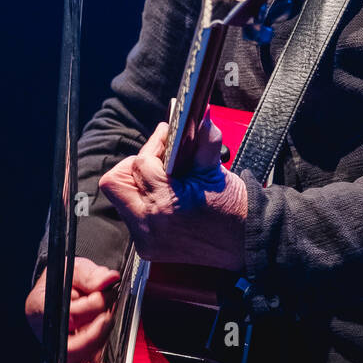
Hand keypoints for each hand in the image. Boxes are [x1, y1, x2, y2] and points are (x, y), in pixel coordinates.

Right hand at [25, 256, 119, 362]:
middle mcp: (48, 336)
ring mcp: (60, 353)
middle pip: (67, 349)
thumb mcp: (76, 269)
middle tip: (107, 319)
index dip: (79, 313)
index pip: (59, 316)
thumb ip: (92, 276)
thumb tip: (109, 279)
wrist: (61, 288)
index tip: (97, 301)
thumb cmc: (66, 280)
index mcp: (41, 308)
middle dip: (92, 337)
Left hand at [99, 115, 247, 270]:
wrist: (246, 242)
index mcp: (165, 204)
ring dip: (138, 184)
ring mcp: (146, 240)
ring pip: (120, 199)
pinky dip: (144, 202)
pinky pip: (131, 215)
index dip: (155, 145)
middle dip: (135, 166)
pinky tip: (164, 197)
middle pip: (116, 183)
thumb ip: (203, 140)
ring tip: (162, 179)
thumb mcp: (215, 170)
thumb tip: (202, 114)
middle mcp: (149, 226)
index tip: (167, 137)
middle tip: (158, 161)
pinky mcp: (147, 247)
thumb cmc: (233, 209)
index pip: (141, 163)